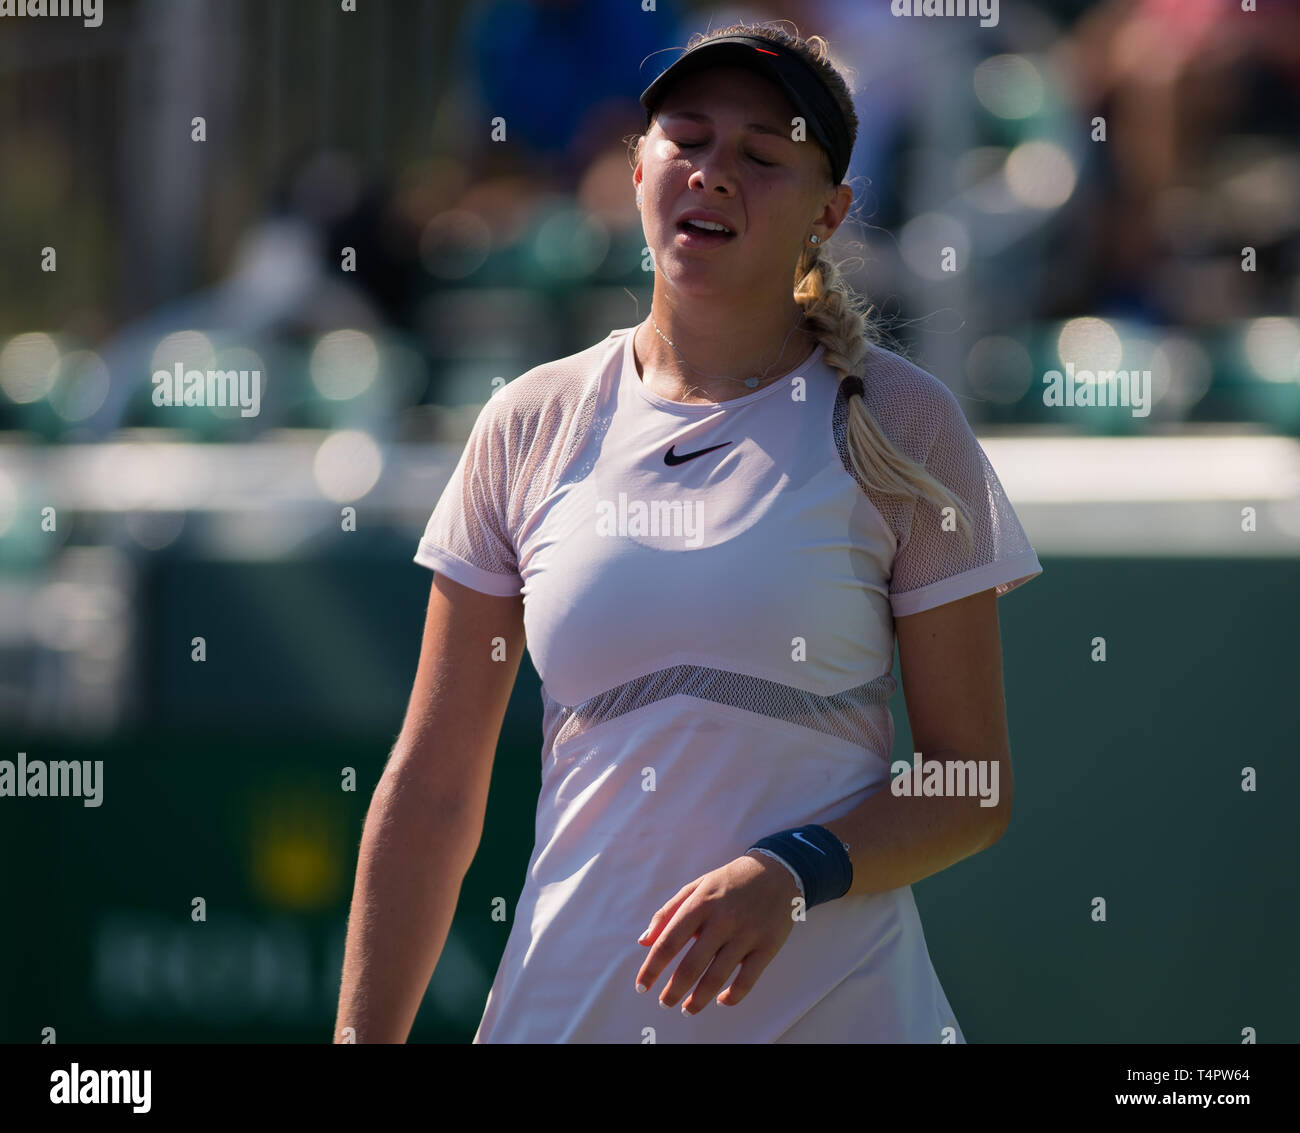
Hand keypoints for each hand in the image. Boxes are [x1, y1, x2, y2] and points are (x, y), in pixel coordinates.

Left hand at [634, 852, 800, 1014]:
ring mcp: (746, 935)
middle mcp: (722, 920)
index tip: (642, 986)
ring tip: (686, 1009)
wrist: (777, 871)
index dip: (652, 968)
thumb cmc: (729, 881)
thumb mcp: (696, 887)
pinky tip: (721, 1001)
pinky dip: (733, 996)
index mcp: (700, 903)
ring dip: (697, 1000)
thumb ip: (667, 913)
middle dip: (673, 990)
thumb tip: (644, 941)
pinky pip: (747, 980)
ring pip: (717, 978)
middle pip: (691, 966)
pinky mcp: (767, 947)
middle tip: (664, 1003)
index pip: (669, 942)